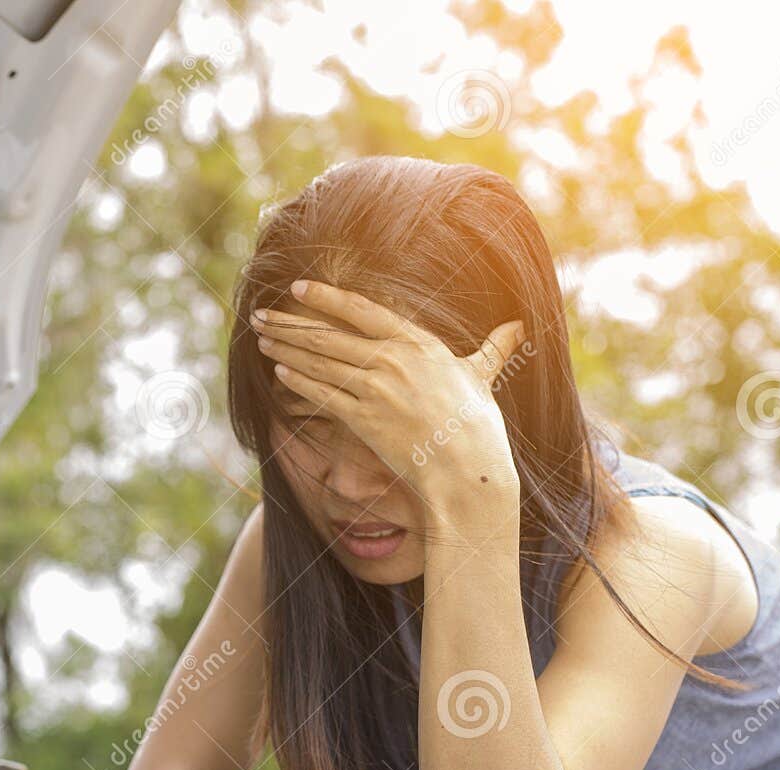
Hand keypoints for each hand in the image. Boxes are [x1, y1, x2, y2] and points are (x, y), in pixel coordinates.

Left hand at [248, 279, 525, 506]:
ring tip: (262, 338)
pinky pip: (323, 394)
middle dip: (290, 323)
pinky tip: (278, 370)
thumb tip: (519, 327)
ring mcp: (377, 389)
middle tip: (261, 315)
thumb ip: (494, 349)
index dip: (326, 297)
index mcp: (419, 343)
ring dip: (286, 348)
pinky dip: (298, 381)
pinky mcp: (364, 419)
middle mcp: (394, 360)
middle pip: (330, 334)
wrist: (467, 470)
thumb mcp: (484, 378)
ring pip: (320, 362)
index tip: (299, 288)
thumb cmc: (478, 426)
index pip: (362, 310)